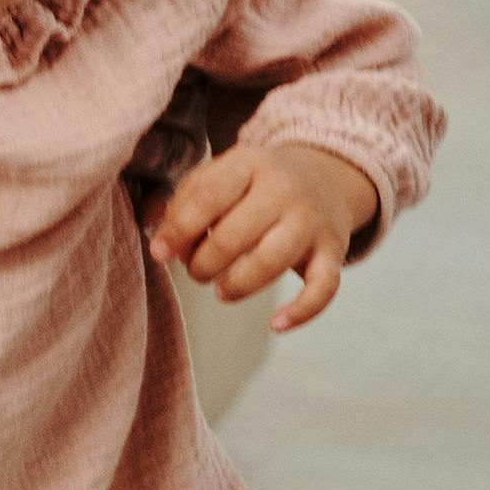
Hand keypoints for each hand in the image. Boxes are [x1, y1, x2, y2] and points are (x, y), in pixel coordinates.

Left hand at [148, 138, 377, 333]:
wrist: (325, 177)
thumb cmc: (254, 186)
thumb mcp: (219, 177)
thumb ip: (181, 203)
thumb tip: (157, 244)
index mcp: (249, 164)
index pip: (209, 195)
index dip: (179, 229)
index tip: (160, 254)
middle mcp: (284, 189)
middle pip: (236, 234)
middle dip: (204, 263)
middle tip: (195, 271)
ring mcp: (311, 221)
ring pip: (273, 260)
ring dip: (238, 285)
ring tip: (221, 291)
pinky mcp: (333, 251)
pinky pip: (324, 287)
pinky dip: (301, 311)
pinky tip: (276, 325)